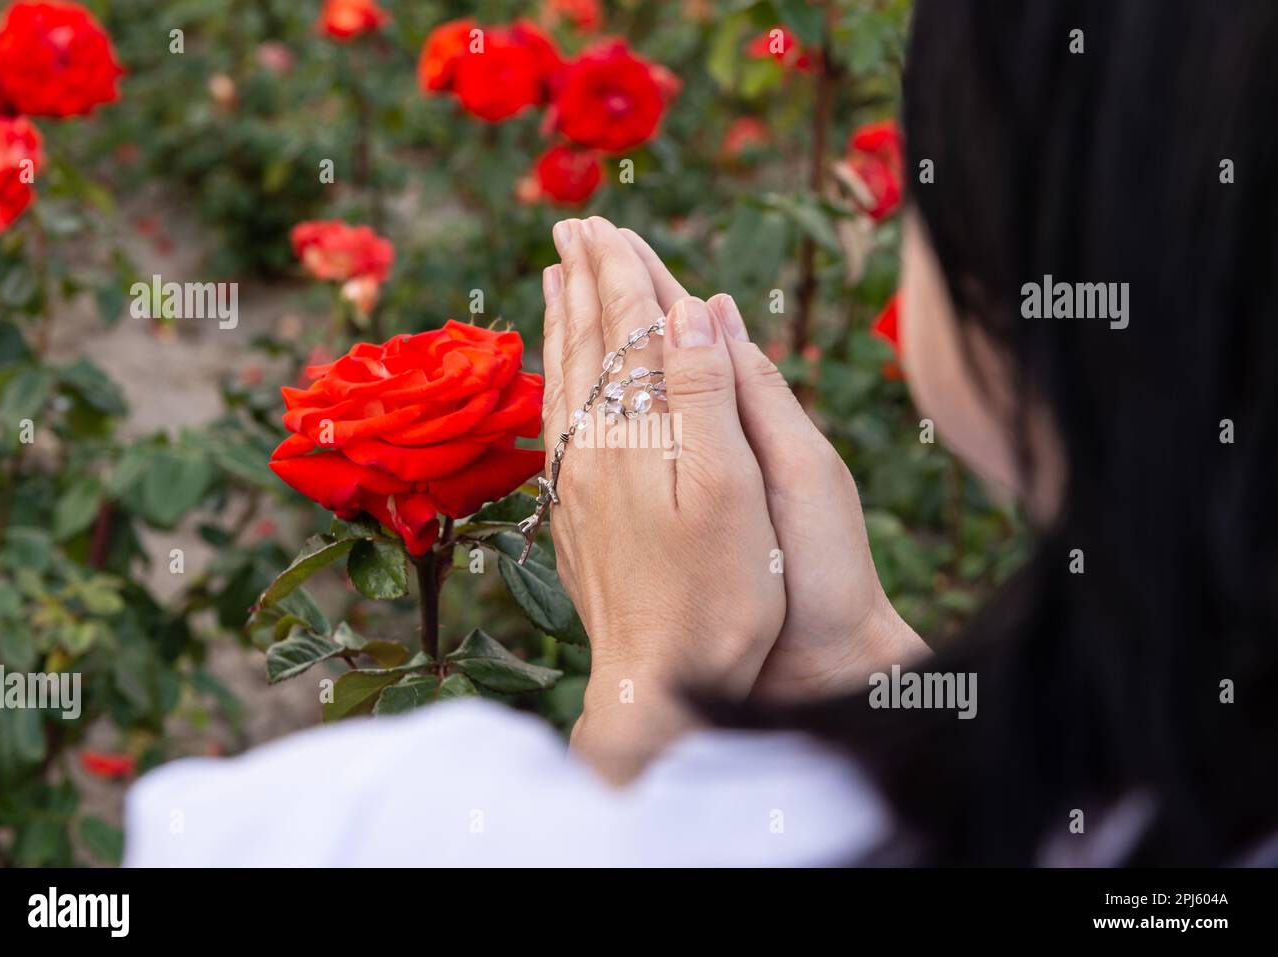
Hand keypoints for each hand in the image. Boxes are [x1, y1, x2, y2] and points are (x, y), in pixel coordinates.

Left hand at [541, 216, 785, 781]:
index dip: (619, 274)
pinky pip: (555, 424)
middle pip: (582, 346)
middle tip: (572, 230)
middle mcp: (591, 450)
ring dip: (560, 325)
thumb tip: (693, 308)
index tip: (606, 223)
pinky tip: (556, 379)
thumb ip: (709, 395)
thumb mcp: (732, 490)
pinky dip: (555, 381)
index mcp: (634, 433)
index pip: (623, 331)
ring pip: (562, 383)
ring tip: (553, 282)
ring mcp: (575, 484)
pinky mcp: (572, 516)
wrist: (654, 684)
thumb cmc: (714, 596)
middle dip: (581, 283)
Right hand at [618, 229, 927, 699]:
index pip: (691, 321)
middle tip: (573, 236)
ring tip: (564, 290)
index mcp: (752, 408)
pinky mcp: (672, 508)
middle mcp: (718, 428)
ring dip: (601, 335)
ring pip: (634, 385)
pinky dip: (597, 404)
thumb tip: (712, 307)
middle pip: (656, 342)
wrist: (821, 658)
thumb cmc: (819, 566)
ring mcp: (692, 466)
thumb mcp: (798, 470)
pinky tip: (574, 390)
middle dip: (615, 287)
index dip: (646, 274)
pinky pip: (622, 439)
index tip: (605, 231)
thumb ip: (753, 393)